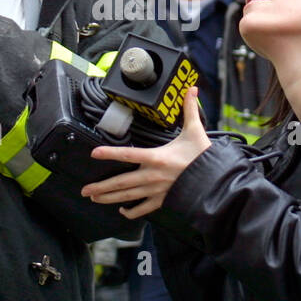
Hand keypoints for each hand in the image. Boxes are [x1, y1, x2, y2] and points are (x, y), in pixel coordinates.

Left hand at [82, 87, 210, 218]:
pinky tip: (122, 211)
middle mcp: (152, 175)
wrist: (216, 180)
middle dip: (101, 187)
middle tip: (84, 190)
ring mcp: (156, 190)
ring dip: (109, 198)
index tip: (93, 153)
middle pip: (121, 182)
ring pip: (128, 196)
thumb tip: (191, 89)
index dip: (109, 154)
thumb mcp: (195, 130)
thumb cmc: (204, 156)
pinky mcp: (163, 201)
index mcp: (157, 157)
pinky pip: (143, 209)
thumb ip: (189, 110)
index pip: (127, 155)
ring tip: (95, 198)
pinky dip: (132, 211)